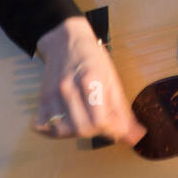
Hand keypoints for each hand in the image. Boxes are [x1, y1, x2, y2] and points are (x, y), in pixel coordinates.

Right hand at [33, 16, 146, 145]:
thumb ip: (122, 110)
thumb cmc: (92, 58)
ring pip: (63, 130)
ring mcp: (52, 94)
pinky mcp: (42, 99)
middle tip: (105, 124)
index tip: (120, 129)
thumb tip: (135, 135)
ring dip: (78, 133)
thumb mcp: (113, 79)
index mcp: (91, 81)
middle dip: (98, 132)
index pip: (100, 120)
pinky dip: (56, 131)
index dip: (112, 130)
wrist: (66, 41)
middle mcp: (68, 89)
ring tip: (88, 122)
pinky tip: (69, 123)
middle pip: (82, 128)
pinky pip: (44, 126)